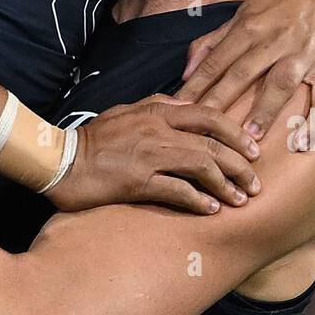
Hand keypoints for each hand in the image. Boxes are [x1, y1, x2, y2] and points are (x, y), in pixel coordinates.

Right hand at [49, 95, 260, 215]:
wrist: (59, 160)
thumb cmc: (93, 139)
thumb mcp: (125, 111)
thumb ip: (157, 104)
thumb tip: (187, 104)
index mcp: (155, 111)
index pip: (208, 115)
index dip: (235, 132)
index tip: (252, 149)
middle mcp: (157, 130)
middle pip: (212, 143)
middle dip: (240, 164)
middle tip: (255, 183)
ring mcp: (148, 155)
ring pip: (202, 165)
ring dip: (227, 184)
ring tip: (241, 200)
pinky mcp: (137, 182)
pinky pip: (177, 191)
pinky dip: (199, 201)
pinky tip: (211, 211)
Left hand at [177, 0, 314, 140]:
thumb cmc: (276, 10)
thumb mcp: (242, 15)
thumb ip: (212, 42)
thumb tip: (185, 72)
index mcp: (249, 28)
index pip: (216, 60)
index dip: (196, 85)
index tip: (179, 108)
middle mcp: (274, 40)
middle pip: (243, 72)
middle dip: (222, 100)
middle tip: (205, 129)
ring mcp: (303, 54)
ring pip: (281, 83)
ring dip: (265, 110)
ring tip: (250, 137)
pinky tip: (302, 143)